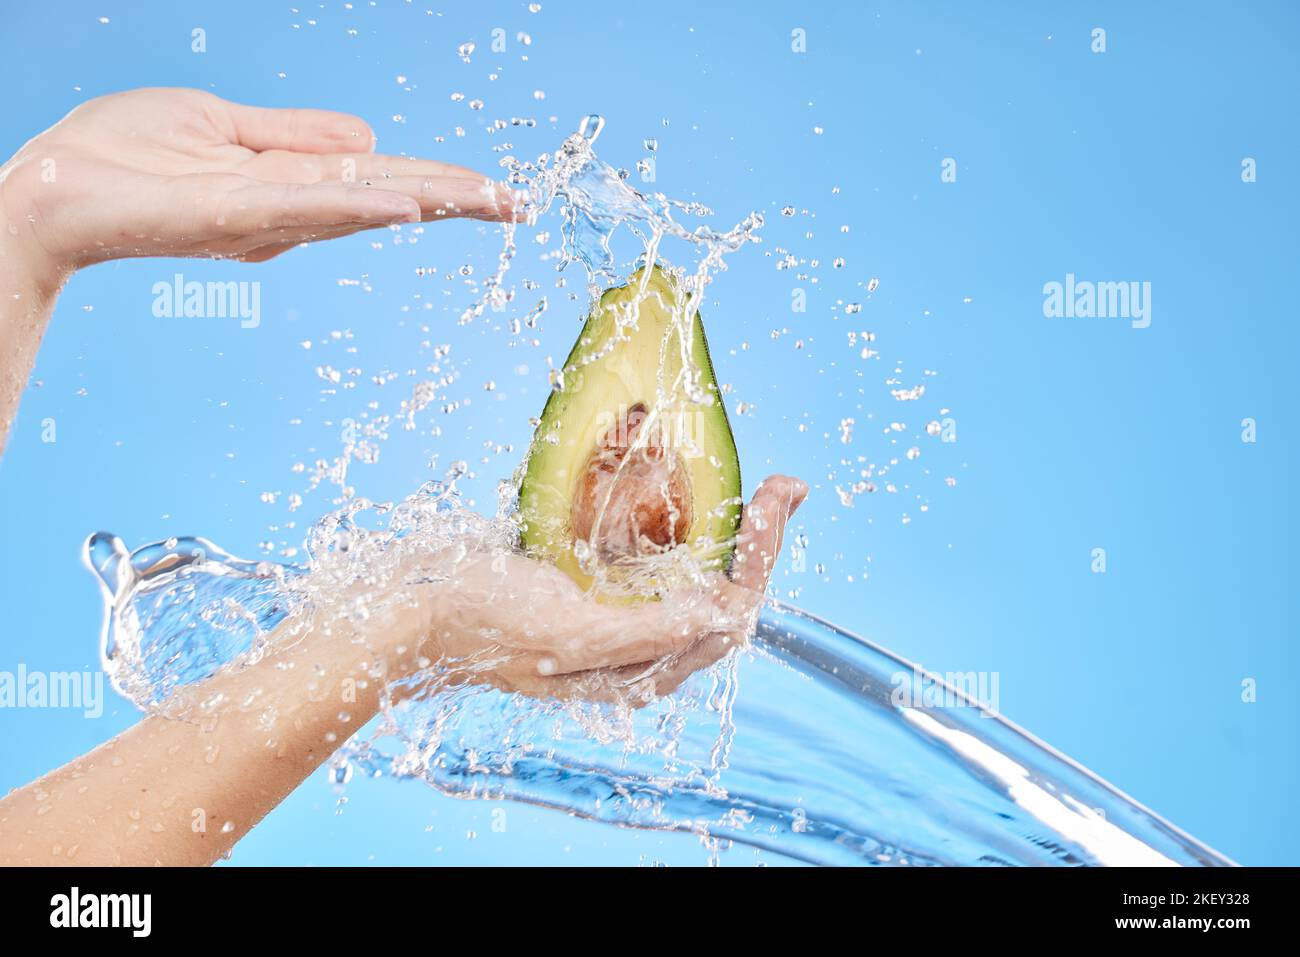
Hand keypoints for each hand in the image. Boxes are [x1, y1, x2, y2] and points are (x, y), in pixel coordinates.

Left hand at [0, 87, 516, 280]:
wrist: (51, 185)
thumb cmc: (121, 153)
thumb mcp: (221, 123)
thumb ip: (296, 133)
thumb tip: (369, 136)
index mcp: (291, 183)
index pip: (381, 178)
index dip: (439, 182)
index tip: (493, 190)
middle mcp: (290, 211)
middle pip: (390, 198)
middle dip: (457, 201)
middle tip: (520, 205)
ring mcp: (268, 219)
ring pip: (366, 206)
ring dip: (432, 202)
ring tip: (491, 201)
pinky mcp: (236, 217)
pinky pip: (309, 210)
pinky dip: (361, 207)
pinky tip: (406, 205)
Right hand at [406, 475, 808, 703]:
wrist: (412, 606)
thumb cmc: (485, 624)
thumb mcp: (571, 633)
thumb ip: (648, 632)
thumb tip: (726, 617)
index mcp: (642, 670)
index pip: (729, 615)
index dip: (760, 559)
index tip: (777, 501)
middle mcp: (639, 643)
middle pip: (722, 589)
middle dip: (756, 537)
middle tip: (785, 484)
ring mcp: (618, 608)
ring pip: (694, 567)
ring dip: (726, 524)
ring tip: (757, 483)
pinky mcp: (595, 577)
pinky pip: (653, 547)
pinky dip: (678, 516)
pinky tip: (686, 484)